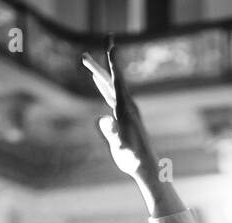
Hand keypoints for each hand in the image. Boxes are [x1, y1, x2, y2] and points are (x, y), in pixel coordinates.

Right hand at [83, 39, 155, 178]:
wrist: (144, 165)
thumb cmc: (133, 158)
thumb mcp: (121, 146)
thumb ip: (113, 133)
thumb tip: (104, 120)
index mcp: (126, 109)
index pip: (117, 82)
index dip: (113, 65)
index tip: (111, 48)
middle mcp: (126, 105)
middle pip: (110, 80)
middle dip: (99, 64)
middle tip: (87, 53)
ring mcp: (124, 109)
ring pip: (108, 86)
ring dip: (97, 73)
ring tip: (86, 61)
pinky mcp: (121, 116)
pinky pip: (109, 95)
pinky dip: (102, 86)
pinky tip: (96, 81)